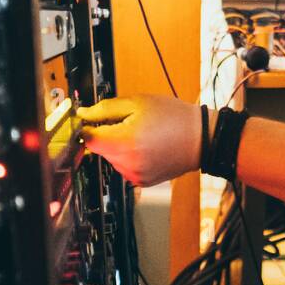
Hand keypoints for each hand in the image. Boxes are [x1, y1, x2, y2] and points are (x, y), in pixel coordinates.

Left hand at [77, 94, 204, 187]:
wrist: (201, 139)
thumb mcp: (138, 103)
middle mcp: (128, 163)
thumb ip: (105, 108)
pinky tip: (145, 146)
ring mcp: (134, 175)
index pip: (88, 139)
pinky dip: (129, 156)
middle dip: (107, 134)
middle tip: (127, 121)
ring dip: (118, 145)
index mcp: (125, 142)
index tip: (91, 119)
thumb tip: (84, 114)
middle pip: (100, 149)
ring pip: (111, 158)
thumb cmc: (174, 118)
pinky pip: (124, 166)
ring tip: (141, 134)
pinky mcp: (141, 181)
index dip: (87, 127)